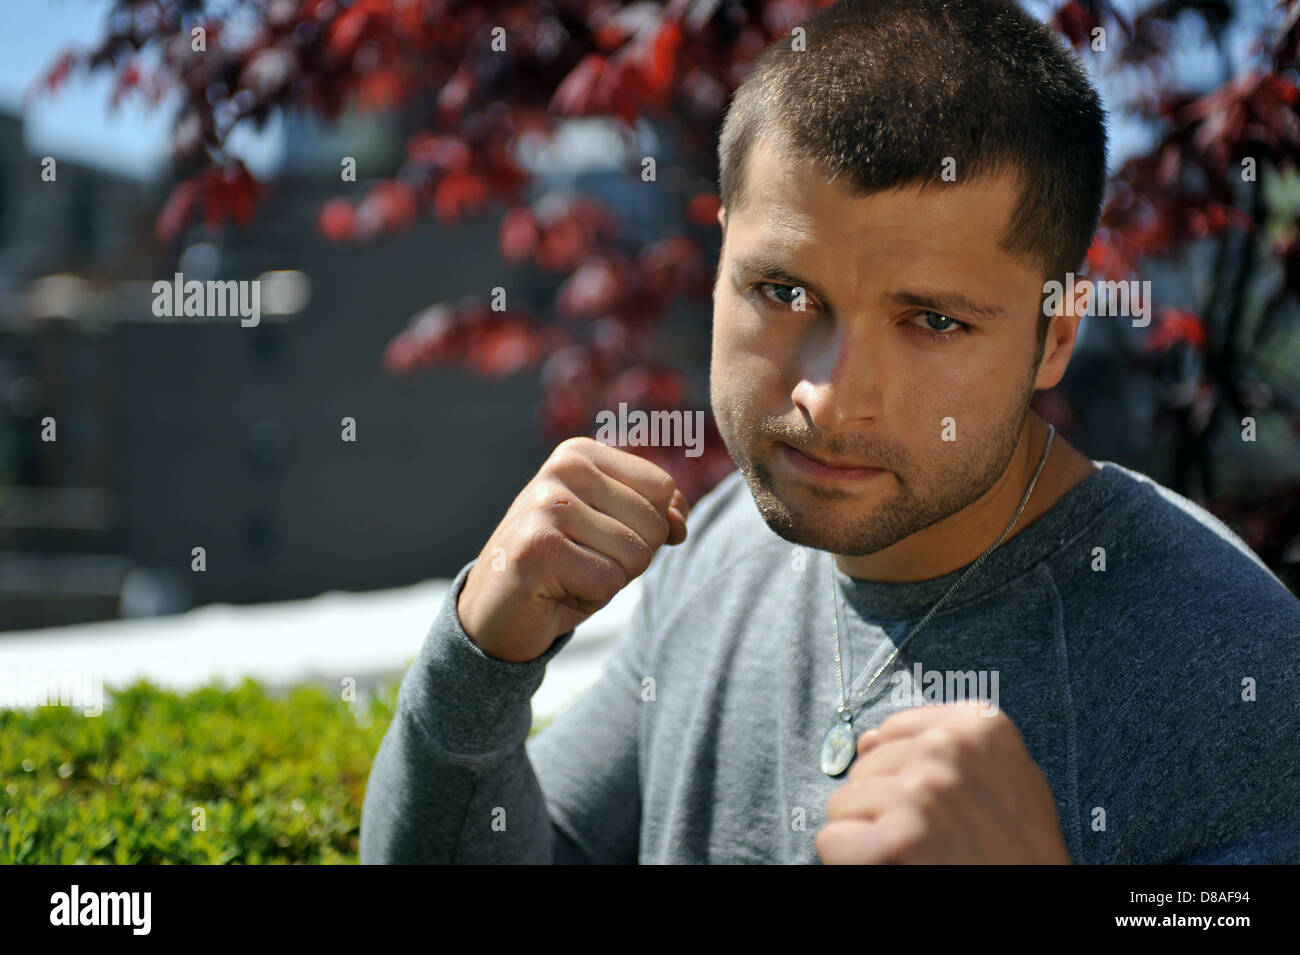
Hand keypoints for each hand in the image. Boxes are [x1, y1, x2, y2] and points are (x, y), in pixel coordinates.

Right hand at [457, 437, 688, 662]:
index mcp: (580, 454)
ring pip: (635, 554)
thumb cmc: (562, 569)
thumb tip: (680, 522)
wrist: (495, 614)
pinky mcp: (538, 547)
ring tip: (567, 575)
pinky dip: (590, 598)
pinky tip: (555, 591)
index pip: (662, 489)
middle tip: (579, 562)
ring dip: (609, 580)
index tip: (599, 538)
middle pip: (653, 523)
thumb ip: (656, 516)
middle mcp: (562, 468)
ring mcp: (546, 505)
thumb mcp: (615, 534)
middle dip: (628, 559)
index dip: (646, 529)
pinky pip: (609, 580)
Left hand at [815, 701, 1071, 863]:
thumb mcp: (1005, 781)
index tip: (937, 807)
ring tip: (918, 853)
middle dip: (884, 804)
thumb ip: (944, 750)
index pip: (895, 730)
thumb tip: (866, 738)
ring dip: (869, 834)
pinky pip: (833, 839)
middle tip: (931, 838)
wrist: (1037, 906)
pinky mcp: (896, 838)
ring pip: (844, 801)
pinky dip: (850, 861)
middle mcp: (948, 748)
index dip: (903, 774)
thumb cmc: (1019, 850)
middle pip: (866, 764)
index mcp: (978, 724)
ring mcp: (921, 791)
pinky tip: (893, 866)